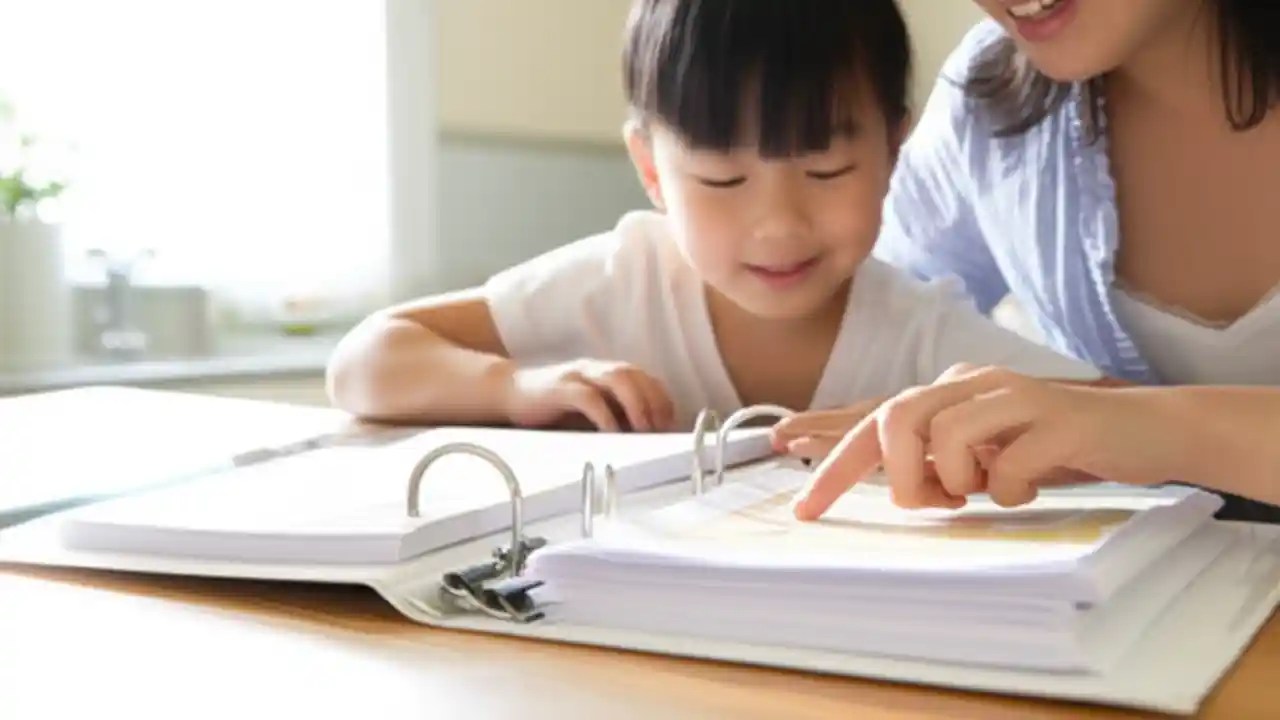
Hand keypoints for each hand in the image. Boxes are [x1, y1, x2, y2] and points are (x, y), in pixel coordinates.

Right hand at [504, 359, 675, 431]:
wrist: (508, 392)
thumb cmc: (552, 406)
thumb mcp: (589, 408)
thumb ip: (613, 415)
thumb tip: (643, 438)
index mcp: (605, 371)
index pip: (644, 378)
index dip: (661, 398)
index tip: (670, 424)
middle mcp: (595, 368)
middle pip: (635, 374)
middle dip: (654, 400)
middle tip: (661, 429)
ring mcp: (577, 375)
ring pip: (617, 378)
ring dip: (636, 403)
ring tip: (643, 429)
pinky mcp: (559, 388)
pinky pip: (588, 398)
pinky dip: (604, 415)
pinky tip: (612, 433)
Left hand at [792, 364, 1206, 519]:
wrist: (1143, 430)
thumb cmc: (1052, 448)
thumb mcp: (983, 455)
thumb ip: (937, 461)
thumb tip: (895, 487)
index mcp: (949, 392)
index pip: (874, 418)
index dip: (831, 451)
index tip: (795, 485)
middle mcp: (974, 384)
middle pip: (897, 418)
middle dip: (897, 474)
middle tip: (926, 504)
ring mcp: (1016, 396)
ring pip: (946, 436)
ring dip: (954, 482)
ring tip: (982, 493)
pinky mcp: (1058, 419)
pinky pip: (1007, 465)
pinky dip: (1010, 490)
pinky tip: (1030, 488)